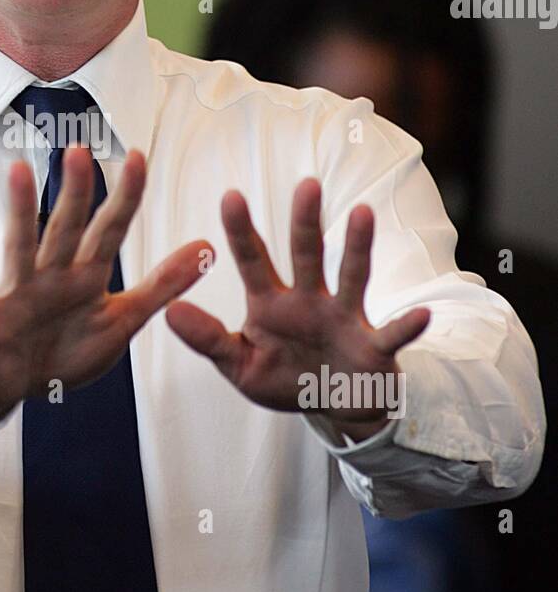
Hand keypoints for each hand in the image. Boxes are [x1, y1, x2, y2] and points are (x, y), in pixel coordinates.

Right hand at [0, 145, 213, 432]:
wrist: (10, 387)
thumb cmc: (63, 350)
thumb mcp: (121, 321)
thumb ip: (162, 286)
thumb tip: (207, 249)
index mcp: (85, 276)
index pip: (109, 230)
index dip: (125, 197)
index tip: (137, 156)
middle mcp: (51, 276)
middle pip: (66, 229)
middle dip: (75, 193)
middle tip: (80, 151)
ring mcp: (18, 294)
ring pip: (21, 247)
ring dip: (20, 211)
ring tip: (18, 171)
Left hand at [164, 178, 430, 436]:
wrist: (336, 406)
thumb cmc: (285, 377)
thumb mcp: (239, 364)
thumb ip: (208, 340)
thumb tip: (168, 312)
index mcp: (271, 303)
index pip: (253, 260)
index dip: (241, 230)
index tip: (229, 195)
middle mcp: (310, 301)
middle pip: (306, 255)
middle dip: (305, 221)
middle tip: (306, 185)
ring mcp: (345, 319)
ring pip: (352, 278)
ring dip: (357, 248)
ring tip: (362, 213)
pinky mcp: (375, 348)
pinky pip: (393, 335)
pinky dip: (407, 326)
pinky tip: (423, 315)